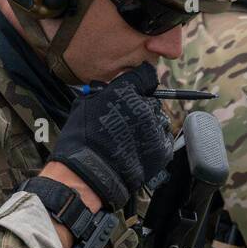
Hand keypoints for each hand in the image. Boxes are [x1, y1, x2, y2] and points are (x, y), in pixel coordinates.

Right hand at [49, 64, 171, 211]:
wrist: (89, 172)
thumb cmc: (82, 138)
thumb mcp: (85, 104)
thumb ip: (104, 92)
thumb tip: (113, 88)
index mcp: (126, 92)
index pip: (144, 76)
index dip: (140, 83)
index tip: (136, 89)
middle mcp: (145, 106)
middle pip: (152, 100)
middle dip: (142, 107)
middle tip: (127, 121)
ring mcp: (155, 128)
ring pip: (160, 119)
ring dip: (150, 125)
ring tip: (132, 138)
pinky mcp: (162, 148)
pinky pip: (164, 138)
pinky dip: (155, 141)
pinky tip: (139, 148)